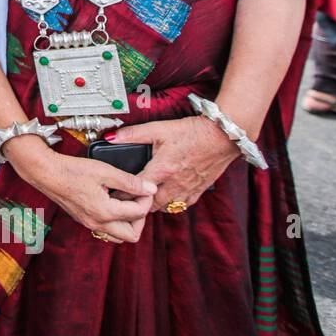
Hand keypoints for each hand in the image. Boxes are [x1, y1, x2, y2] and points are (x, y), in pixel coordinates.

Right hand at [8, 140, 156, 242]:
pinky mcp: (84, 220)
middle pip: (132, 235)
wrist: (46, 173)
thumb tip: (151, 188)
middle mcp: (98, 224)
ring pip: (119, 236)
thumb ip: (131, 182)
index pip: (139, 213)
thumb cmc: (72, 170)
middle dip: (140, 217)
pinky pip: (106, 230)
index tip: (145, 186)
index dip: (147, 198)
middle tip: (137, 198)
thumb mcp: (106, 171)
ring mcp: (89, 224)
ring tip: (125, 201)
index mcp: (106, 212)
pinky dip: (115, 221)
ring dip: (128, 223)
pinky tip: (111, 202)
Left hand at [110, 117, 239, 212]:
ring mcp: (188, 189)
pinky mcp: (199, 190)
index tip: (112, 192)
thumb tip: (111, 137)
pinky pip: (181, 205)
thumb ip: (133, 134)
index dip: (121, 192)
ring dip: (153, 205)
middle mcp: (175, 183)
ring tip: (143, 199)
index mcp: (162, 169)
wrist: (223, 136)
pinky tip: (165, 196)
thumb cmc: (194, 132)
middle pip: (149, 204)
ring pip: (165, 207)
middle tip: (126, 199)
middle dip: (136, 203)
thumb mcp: (159, 129)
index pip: (135, 188)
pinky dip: (171, 204)